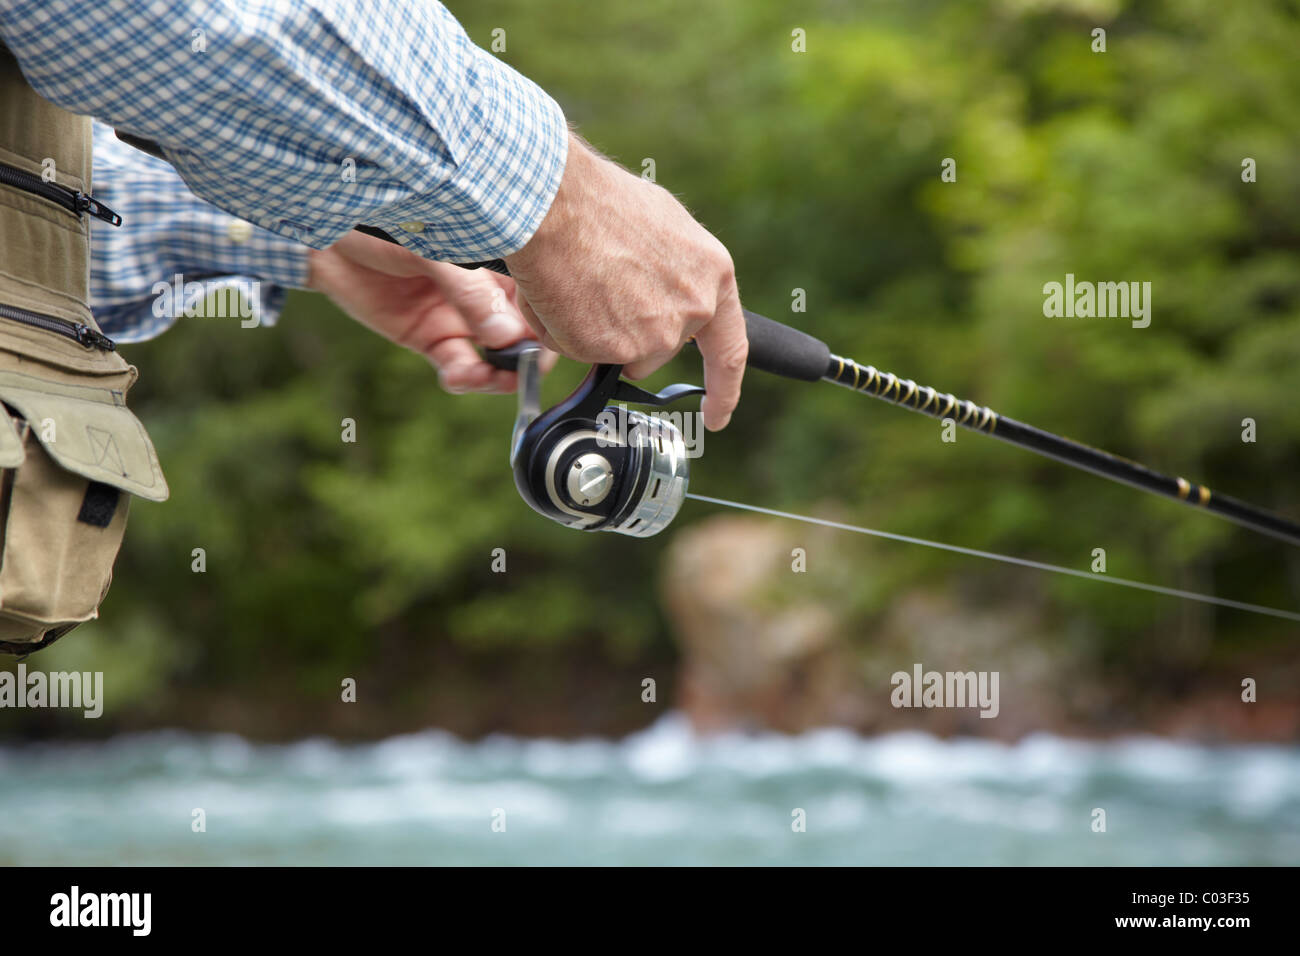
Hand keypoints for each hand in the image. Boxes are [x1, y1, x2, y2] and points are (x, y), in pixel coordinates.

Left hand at [306, 231, 555, 393]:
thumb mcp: (430, 249)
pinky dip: (465, 379)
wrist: (323, 234)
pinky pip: (460, 367)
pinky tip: (460, 377)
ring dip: (497, 375)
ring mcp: (460, 317)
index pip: (540, 297)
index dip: (547, 324)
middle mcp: (485, 291)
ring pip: (496, 358)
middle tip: (518, 369)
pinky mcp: (431, 338)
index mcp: (498, 260)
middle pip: (524, 333)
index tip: (543, 344)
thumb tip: (507, 336)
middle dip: (525, 358)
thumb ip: (468, 290)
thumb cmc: (381, 221)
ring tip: (487, 378)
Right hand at [504, 133, 746, 429]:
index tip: (717, 416)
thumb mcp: (664, 227)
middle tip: (602, 290)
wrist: (555, 205)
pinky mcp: (616, 350)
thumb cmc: (601, 203)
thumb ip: (677, 272)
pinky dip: (568, 332)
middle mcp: (693, 310)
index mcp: (713, 276)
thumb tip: (664, 292)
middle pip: (659, 349)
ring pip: (621, 354)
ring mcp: (656, 335)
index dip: (725, 389)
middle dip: (631, 334)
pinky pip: (584, 352)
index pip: (730, 350)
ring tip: (582, 283)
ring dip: (599, 332)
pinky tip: (563, 293)